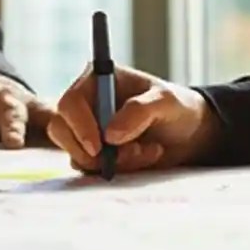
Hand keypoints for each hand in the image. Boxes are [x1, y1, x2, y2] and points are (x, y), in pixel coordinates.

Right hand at [49, 64, 222, 173]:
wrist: (188, 135)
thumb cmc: (176, 108)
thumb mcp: (166, 102)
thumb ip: (139, 111)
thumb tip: (110, 134)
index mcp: (97, 80)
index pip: (70, 102)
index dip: (79, 125)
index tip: (100, 145)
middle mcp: (86, 104)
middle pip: (61, 130)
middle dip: (90, 151)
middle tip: (121, 157)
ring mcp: (87, 130)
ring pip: (76, 154)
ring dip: (110, 161)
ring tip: (144, 151)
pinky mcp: (93, 152)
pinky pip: (89, 169)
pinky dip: (117, 169)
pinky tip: (143, 156)